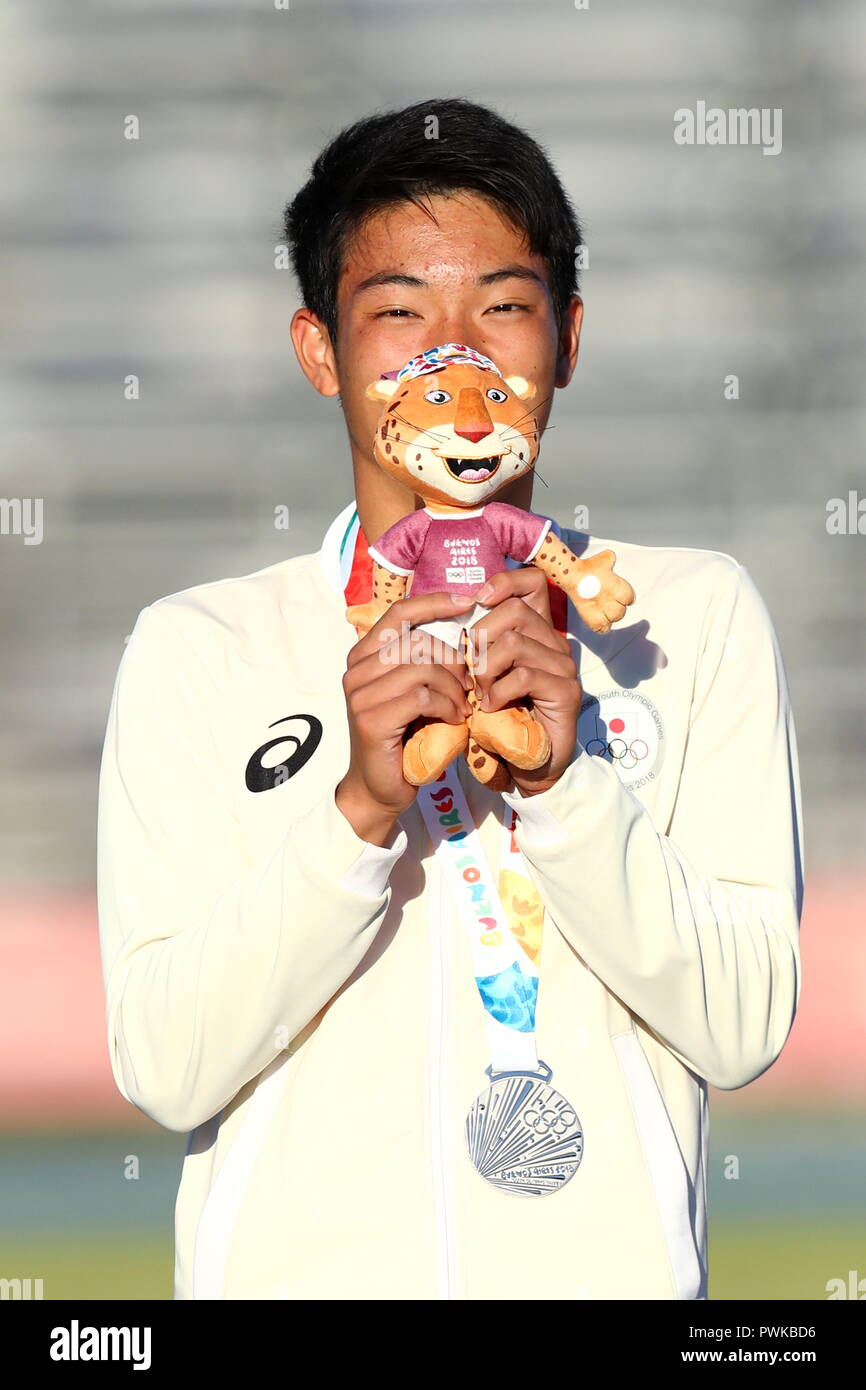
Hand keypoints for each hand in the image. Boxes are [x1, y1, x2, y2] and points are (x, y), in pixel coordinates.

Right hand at [336, 591, 475, 843]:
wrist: (380, 790)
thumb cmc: (404, 739)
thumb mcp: (414, 692)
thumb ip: (424, 662)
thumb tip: (464, 629)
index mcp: (364, 657)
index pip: (399, 613)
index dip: (435, 602)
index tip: (467, 602)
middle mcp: (356, 671)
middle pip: (419, 642)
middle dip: (454, 662)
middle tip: (469, 688)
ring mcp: (359, 695)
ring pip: (423, 668)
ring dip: (453, 688)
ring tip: (462, 708)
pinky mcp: (370, 719)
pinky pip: (422, 697)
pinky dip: (446, 706)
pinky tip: (454, 720)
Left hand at [468, 568, 582, 796]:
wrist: (525, 766)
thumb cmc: (497, 718)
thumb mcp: (480, 676)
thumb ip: (474, 646)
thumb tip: (452, 614)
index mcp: (535, 631)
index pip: (530, 582)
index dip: (504, 582)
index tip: (475, 603)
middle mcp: (554, 642)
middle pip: (515, 611)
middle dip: (480, 638)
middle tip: (470, 671)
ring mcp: (564, 666)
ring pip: (515, 642)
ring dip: (485, 670)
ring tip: (480, 694)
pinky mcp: (567, 691)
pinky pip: (524, 675)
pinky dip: (498, 692)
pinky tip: (492, 708)